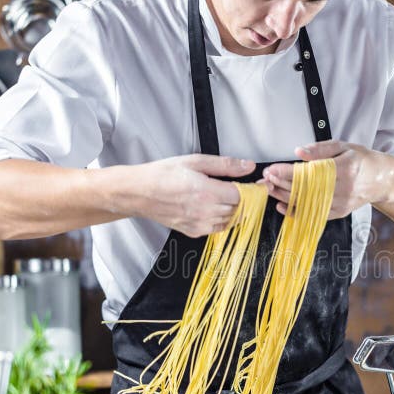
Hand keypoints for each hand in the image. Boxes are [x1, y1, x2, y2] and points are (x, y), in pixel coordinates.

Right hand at [130, 154, 254, 236]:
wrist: (139, 193)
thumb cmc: (163, 174)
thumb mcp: (195, 161)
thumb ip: (225, 165)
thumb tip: (248, 166)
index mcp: (207, 192)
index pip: (242, 195)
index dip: (250, 189)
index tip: (254, 184)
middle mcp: (205, 212)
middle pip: (238, 208)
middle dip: (242, 198)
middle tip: (237, 187)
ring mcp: (199, 224)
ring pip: (230, 219)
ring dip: (232, 208)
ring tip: (222, 195)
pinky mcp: (194, 232)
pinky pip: (218, 227)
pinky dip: (221, 218)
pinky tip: (214, 207)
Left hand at [261, 140, 391, 218]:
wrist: (381, 180)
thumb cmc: (361, 160)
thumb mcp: (344, 146)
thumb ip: (320, 149)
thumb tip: (298, 152)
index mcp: (346, 168)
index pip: (310, 172)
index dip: (288, 172)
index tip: (272, 169)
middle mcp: (344, 188)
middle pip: (306, 188)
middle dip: (282, 183)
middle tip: (266, 178)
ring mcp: (342, 203)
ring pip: (308, 203)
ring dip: (285, 197)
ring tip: (270, 189)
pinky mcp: (339, 213)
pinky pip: (314, 214)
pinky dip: (296, 211)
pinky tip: (282, 205)